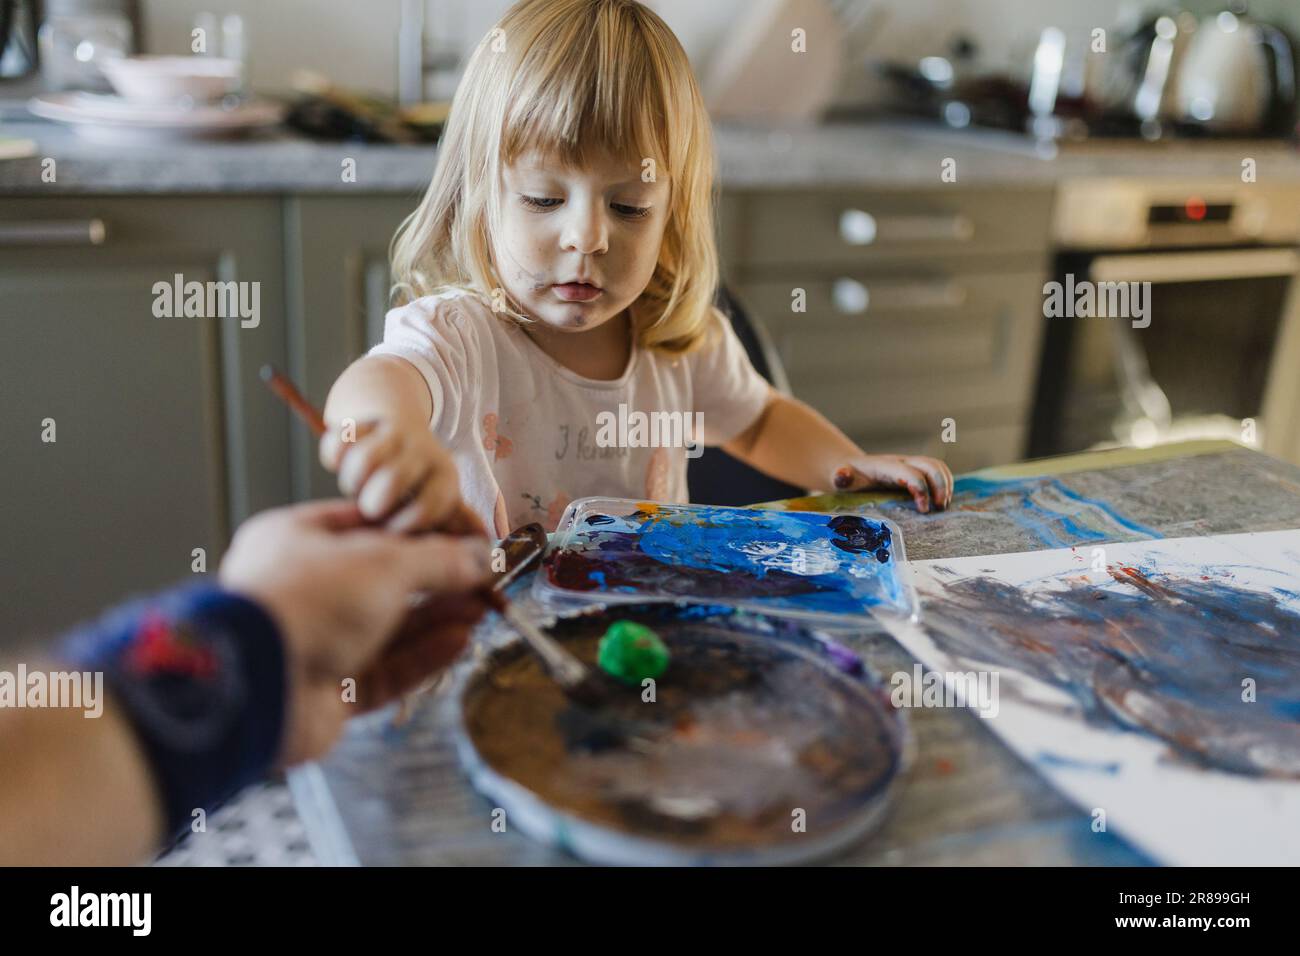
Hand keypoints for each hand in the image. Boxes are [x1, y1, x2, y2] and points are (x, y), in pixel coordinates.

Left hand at [218, 500, 492, 765]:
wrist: (258, 685)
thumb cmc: (301, 604)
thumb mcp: (383, 563)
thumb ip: (438, 560)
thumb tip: (481, 557)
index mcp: (297, 541)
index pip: (370, 528)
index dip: (421, 533)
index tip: (465, 540)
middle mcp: (303, 591)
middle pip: (384, 582)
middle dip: (437, 581)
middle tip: (483, 580)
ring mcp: (315, 643)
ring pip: (389, 629)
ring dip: (437, 618)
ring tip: (481, 609)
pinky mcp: (329, 693)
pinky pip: (386, 670)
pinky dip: (423, 656)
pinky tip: (458, 641)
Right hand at [319, 418, 475, 533]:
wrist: (394, 426)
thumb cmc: (417, 481)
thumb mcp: (439, 500)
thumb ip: (454, 523)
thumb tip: (482, 542)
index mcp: (445, 474)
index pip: (432, 503)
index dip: (409, 522)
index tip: (395, 530)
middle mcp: (422, 450)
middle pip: (393, 480)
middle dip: (375, 503)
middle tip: (371, 510)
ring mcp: (390, 433)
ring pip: (364, 460)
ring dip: (354, 482)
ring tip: (357, 490)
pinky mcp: (358, 423)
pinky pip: (339, 440)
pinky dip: (334, 456)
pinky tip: (339, 466)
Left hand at [832, 455, 953, 512]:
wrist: (851, 470)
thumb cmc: (847, 478)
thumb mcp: (841, 479)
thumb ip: (842, 477)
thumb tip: (842, 475)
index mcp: (885, 466)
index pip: (910, 471)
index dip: (920, 488)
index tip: (923, 509)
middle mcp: (901, 462)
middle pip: (929, 465)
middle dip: (940, 485)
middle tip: (940, 508)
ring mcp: (910, 466)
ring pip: (936, 466)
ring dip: (946, 484)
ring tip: (943, 506)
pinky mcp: (915, 472)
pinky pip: (937, 472)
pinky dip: (945, 484)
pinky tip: (942, 502)